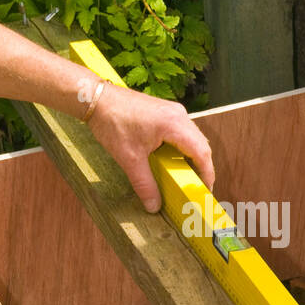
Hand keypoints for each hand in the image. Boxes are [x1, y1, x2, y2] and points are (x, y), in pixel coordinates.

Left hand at [87, 81, 214, 212]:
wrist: (97, 98)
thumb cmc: (113, 123)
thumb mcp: (129, 159)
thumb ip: (144, 184)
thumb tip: (153, 205)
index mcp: (174, 125)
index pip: (201, 152)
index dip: (207, 173)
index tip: (205, 190)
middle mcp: (178, 115)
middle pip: (201, 144)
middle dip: (202, 167)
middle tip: (197, 186)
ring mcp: (173, 111)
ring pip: (193, 137)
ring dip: (192, 156)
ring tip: (187, 175)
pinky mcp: (165, 111)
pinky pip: (183, 131)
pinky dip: (183, 147)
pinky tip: (173, 159)